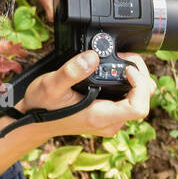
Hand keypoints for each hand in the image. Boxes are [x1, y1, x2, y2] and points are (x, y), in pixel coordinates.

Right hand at [15, 51, 155, 138]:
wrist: (34, 121)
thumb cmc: (42, 106)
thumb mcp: (51, 85)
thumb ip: (71, 71)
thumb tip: (92, 57)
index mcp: (101, 116)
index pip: (140, 107)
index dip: (140, 84)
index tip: (127, 67)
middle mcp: (110, 122)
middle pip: (144, 100)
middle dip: (140, 75)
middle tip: (123, 57)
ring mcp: (110, 120)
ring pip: (139, 99)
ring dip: (136, 78)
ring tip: (120, 61)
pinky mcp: (108, 115)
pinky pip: (129, 100)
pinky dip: (128, 84)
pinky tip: (116, 71)